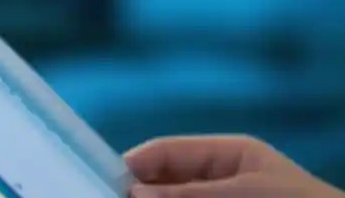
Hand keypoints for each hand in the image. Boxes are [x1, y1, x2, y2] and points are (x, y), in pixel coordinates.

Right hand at [125, 134, 344, 197]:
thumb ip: (190, 195)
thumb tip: (136, 193)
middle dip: (138, 192)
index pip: (166, 151)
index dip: (132, 165)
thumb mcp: (245, 193)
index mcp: (228, 154)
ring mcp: (219, 197)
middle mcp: (220, 178)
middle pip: (164, 181)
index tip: (99, 183)